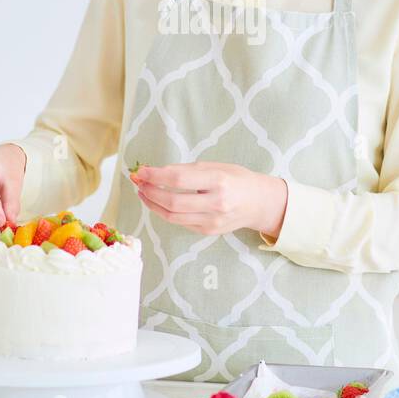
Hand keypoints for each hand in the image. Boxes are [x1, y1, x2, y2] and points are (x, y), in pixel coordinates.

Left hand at [130, 161, 286, 238]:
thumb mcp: (216, 166)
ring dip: (153, 204)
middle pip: (172, 202)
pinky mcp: (208, 231)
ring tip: (144, 192)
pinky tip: (158, 202)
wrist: (259, 202)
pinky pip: (180, 222)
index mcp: (219, 181)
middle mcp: (216, 203)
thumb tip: (156, 172)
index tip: (141, 171)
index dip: (155, 176)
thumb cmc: (236, 179)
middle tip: (139, 182)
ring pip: (172, 216)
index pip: (178, 179)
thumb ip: (187, 170)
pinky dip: (165, 212)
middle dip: (150, 191)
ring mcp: (212, 220)